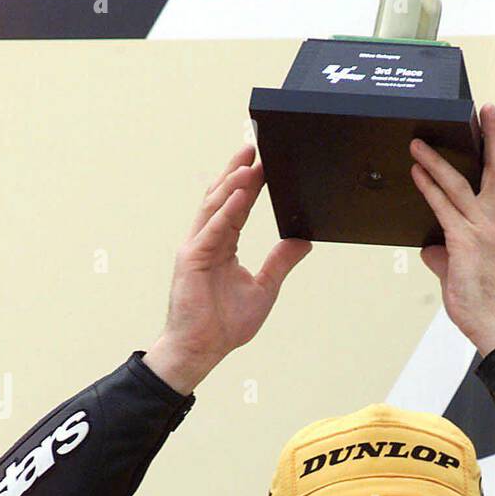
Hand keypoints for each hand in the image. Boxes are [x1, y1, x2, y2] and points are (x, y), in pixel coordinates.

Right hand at [145, 144, 311, 392]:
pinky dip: (227, 210)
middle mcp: (207, 240)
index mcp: (222, 244)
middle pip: (222, 196)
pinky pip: (212, 230)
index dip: (249, 182)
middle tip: (254, 146)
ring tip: (251, 163)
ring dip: (234, 183)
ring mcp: (197, 248)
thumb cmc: (224, 324)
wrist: (203, 349)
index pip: (237, 205)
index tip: (263, 160)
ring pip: (215, 206)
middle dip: (237, 170)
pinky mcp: (192, 260)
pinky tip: (241, 194)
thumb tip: (303, 241)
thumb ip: (281, 261)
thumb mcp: (265, 287)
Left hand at [410, 103, 494, 355]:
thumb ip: (444, 255)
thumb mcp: (459, 272)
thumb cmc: (481, 300)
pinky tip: (415, 175)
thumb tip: (430, 248)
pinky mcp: (463, 243)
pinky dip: (428, 189)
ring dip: (436, 161)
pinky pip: (443, 208)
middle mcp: (492, 222)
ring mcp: (479, 230)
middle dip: (492, 137)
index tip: (494, 125)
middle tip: (483, 109)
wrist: (492, 323)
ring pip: (459, 184)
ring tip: (418, 143)